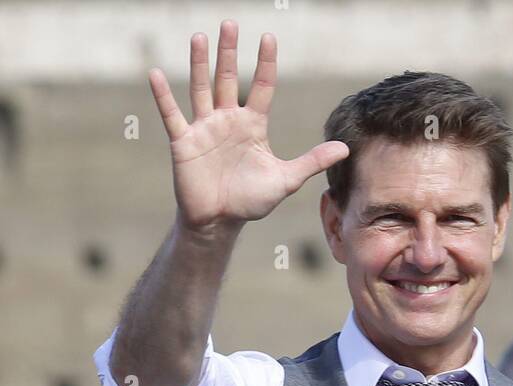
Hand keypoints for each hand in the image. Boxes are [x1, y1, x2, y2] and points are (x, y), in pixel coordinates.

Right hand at [148, 20, 348, 232]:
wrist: (220, 222)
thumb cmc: (250, 201)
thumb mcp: (285, 180)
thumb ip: (312, 161)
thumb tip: (345, 149)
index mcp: (252, 125)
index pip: (261, 86)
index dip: (265, 63)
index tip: (268, 37)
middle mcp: (227, 119)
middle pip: (227, 79)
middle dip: (228, 52)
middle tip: (230, 23)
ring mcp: (204, 128)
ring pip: (201, 88)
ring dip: (199, 63)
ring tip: (200, 36)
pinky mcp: (184, 142)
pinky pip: (171, 114)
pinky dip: (163, 96)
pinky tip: (155, 74)